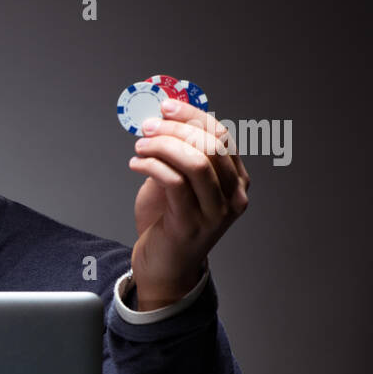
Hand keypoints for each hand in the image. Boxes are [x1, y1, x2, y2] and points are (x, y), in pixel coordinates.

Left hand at [127, 97, 250, 306]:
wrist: (164, 267)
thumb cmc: (169, 222)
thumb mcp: (178, 182)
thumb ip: (177, 154)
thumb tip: (160, 120)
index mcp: (235, 180)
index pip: (221, 136)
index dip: (192, 116)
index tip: (166, 107)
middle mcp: (233, 195)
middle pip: (210, 145)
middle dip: (175, 129)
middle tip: (147, 127)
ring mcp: (215, 212)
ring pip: (195, 162)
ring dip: (162, 146)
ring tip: (140, 146)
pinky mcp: (192, 224)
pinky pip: (174, 182)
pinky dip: (152, 166)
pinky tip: (136, 164)